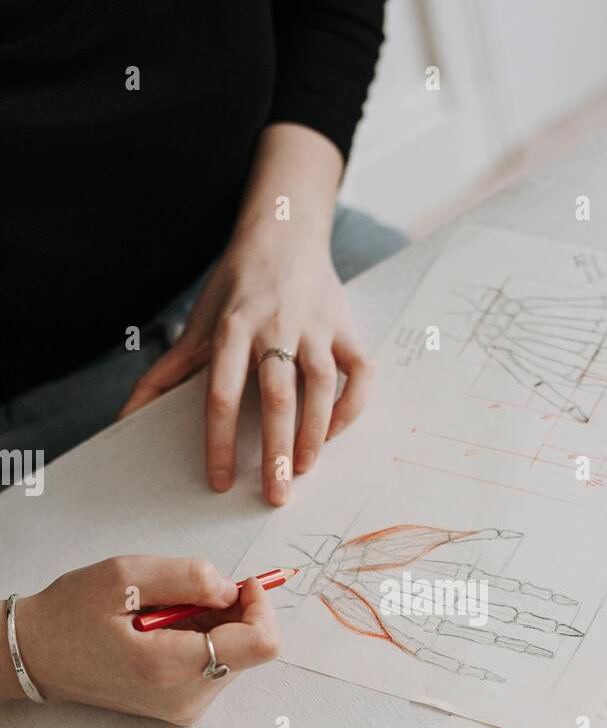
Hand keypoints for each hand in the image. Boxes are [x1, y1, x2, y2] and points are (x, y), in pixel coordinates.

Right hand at [7, 558, 278, 724]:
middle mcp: (186, 697)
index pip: (261, 643)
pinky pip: (216, 665)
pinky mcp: (182, 707)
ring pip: (236, 654)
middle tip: (187, 593)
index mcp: (172, 667)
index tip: (240, 582)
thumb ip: (190, 577)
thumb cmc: (71, 614)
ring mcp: (185, 707)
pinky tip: (165, 629)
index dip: (261, 605)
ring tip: (165, 613)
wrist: (36, 656)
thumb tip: (232, 589)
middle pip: (251, 648)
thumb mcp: (126, 575)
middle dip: (232, 612)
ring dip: (215, 624)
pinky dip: (202, 639)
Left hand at [119, 229, 372, 505]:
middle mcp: (275, 326)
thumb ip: (165, 374)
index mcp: (232, 328)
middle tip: (276, 496)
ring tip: (304, 469)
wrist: (283, 231)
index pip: (221, 393)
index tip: (221, 481)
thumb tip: (126, 417)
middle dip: (276, 451)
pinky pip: (359, 371)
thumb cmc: (235, 287)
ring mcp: (315, 327)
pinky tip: (334, 433)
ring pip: (322, 385)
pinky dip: (351, 405)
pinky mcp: (345, 327)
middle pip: (277, 396)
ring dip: (315, 432)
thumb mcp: (198, 325)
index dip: (220, 441)